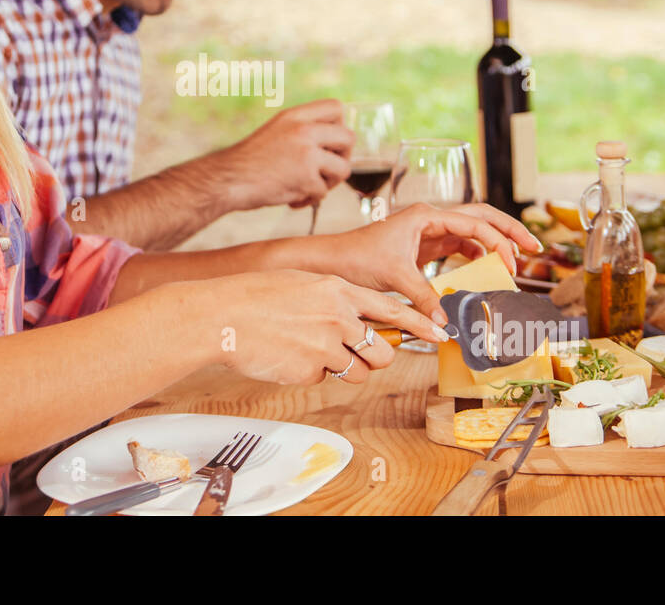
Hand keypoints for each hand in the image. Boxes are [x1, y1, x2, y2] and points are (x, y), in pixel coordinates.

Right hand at [209, 270, 447, 385]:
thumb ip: (336, 300)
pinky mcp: (309, 371)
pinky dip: (311, 372)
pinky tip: (288, 356)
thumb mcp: (304, 285)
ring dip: (345, 369)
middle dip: (377, 358)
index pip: (392, 310)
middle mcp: (338, 318)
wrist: (224, 315)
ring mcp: (325, 346)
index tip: (440, 334)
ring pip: (358, 372)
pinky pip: (324, 379)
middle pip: (383, 351)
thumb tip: (359, 321)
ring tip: (312, 352)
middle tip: (360, 355)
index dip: (419, 325)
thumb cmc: (258, 296)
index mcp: (338, 290)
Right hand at [217, 99, 352, 211]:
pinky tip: (292, 200)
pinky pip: (322, 192)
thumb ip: (302, 133)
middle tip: (326, 170)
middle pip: (348, 138)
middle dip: (342, 157)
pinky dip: (309, 200)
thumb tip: (334, 144)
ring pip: (343, 168)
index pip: (336, 107)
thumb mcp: (276, 132)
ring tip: (307, 188)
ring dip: (329, 183)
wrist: (227, 179)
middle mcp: (303, 130)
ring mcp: (306, 153)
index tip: (329, 143)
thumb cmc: (249, 162)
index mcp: (295, 116)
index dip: (339, 126)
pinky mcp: (305, 177)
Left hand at [312, 203, 543, 323]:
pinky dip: (475, 259)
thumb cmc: (356, 258)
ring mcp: (428, 233)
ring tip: (515, 264)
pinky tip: (486, 272)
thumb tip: (447, 325)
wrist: (331, 260)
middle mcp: (430, 219)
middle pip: (481, 217)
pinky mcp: (423, 248)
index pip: (475, 223)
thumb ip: (424, 299)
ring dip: (494, 245)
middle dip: (509, 230)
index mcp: (426, 216)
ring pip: (472, 233)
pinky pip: (458, 249)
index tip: (510, 265)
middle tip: (534, 248)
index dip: (498, 241)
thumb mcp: (394, 277)